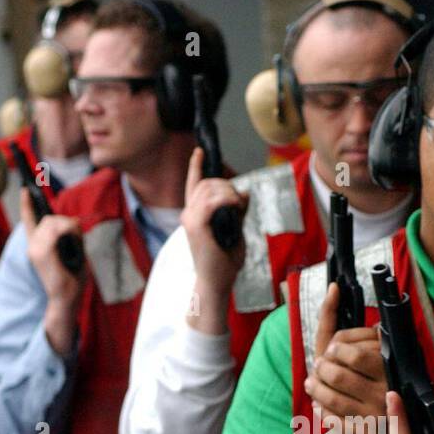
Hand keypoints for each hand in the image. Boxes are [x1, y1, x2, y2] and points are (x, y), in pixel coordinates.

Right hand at [21, 189, 84, 356]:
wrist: (66, 300)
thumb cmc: (71, 279)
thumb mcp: (72, 252)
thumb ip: (70, 236)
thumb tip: (73, 220)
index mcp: (37, 246)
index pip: (29, 221)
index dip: (27, 205)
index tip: (25, 190)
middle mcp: (32, 246)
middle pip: (48, 219)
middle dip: (66, 222)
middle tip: (77, 234)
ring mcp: (35, 249)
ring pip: (52, 223)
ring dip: (69, 227)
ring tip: (76, 241)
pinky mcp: (41, 254)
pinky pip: (56, 231)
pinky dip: (68, 230)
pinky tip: (73, 236)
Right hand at [182, 147, 247, 333]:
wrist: (216, 283)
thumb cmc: (224, 263)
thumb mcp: (235, 231)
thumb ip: (238, 212)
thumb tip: (246, 192)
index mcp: (194, 215)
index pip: (193, 184)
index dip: (196, 166)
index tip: (199, 151)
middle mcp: (188, 214)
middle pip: (207, 183)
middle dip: (228, 185)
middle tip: (241, 203)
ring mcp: (190, 219)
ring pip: (210, 189)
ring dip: (230, 192)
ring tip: (239, 207)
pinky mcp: (196, 226)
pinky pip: (212, 201)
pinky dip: (227, 199)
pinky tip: (236, 206)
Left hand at [307, 283, 386, 433]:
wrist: (398, 430)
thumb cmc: (383, 382)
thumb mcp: (379, 352)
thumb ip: (356, 326)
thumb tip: (333, 288)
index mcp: (390, 369)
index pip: (351, 353)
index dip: (335, 349)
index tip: (332, 349)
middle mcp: (385, 393)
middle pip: (336, 375)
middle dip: (321, 369)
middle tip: (318, 368)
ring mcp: (375, 418)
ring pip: (330, 399)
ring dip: (316, 389)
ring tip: (313, 384)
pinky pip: (332, 423)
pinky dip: (322, 413)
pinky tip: (321, 407)